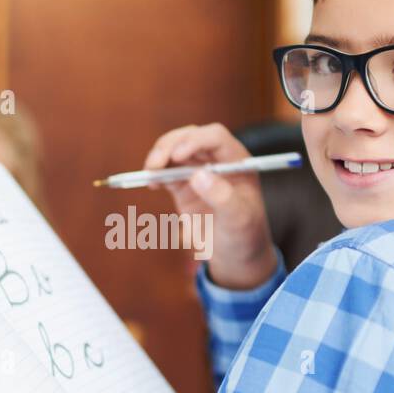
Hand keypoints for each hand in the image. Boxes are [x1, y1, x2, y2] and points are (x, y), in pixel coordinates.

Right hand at [142, 123, 276, 288]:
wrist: (235, 255)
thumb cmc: (244, 235)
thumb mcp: (239, 220)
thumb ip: (223, 198)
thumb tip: (199, 175)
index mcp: (237, 161)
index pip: (215, 137)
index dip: (195, 140)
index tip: (178, 156)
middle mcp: (217, 161)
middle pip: (190, 137)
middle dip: (170, 145)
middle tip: (155, 164)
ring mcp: (198, 171)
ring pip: (174, 149)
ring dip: (158, 156)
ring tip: (149, 172)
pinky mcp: (183, 185)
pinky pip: (165, 170)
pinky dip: (155, 173)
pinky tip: (150, 182)